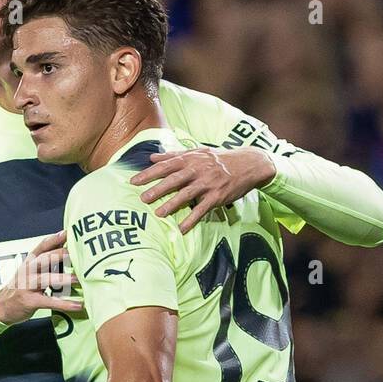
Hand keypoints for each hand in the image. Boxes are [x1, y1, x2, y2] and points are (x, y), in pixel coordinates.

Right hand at [0, 230, 81, 324]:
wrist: (3, 305)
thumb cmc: (22, 286)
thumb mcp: (31, 269)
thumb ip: (46, 259)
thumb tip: (67, 248)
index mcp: (30, 261)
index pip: (43, 246)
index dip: (55, 238)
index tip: (69, 232)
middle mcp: (28, 270)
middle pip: (44, 259)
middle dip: (60, 254)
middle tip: (77, 254)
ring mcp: (27, 285)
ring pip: (46, 279)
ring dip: (64, 279)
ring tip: (78, 280)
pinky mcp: (30, 300)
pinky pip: (49, 301)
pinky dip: (64, 304)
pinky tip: (77, 305)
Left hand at [130, 146, 276, 232]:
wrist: (248, 164)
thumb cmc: (219, 159)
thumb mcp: (198, 152)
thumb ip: (174, 155)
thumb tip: (152, 157)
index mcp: (191, 159)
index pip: (166, 165)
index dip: (149, 173)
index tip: (134, 181)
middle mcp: (198, 170)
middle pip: (174, 180)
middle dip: (157, 189)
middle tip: (142, 198)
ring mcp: (208, 183)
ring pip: (187, 194)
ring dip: (172, 204)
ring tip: (158, 214)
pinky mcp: (218, 196)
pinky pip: (202, 209)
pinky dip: (192, 219)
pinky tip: (182, 228)